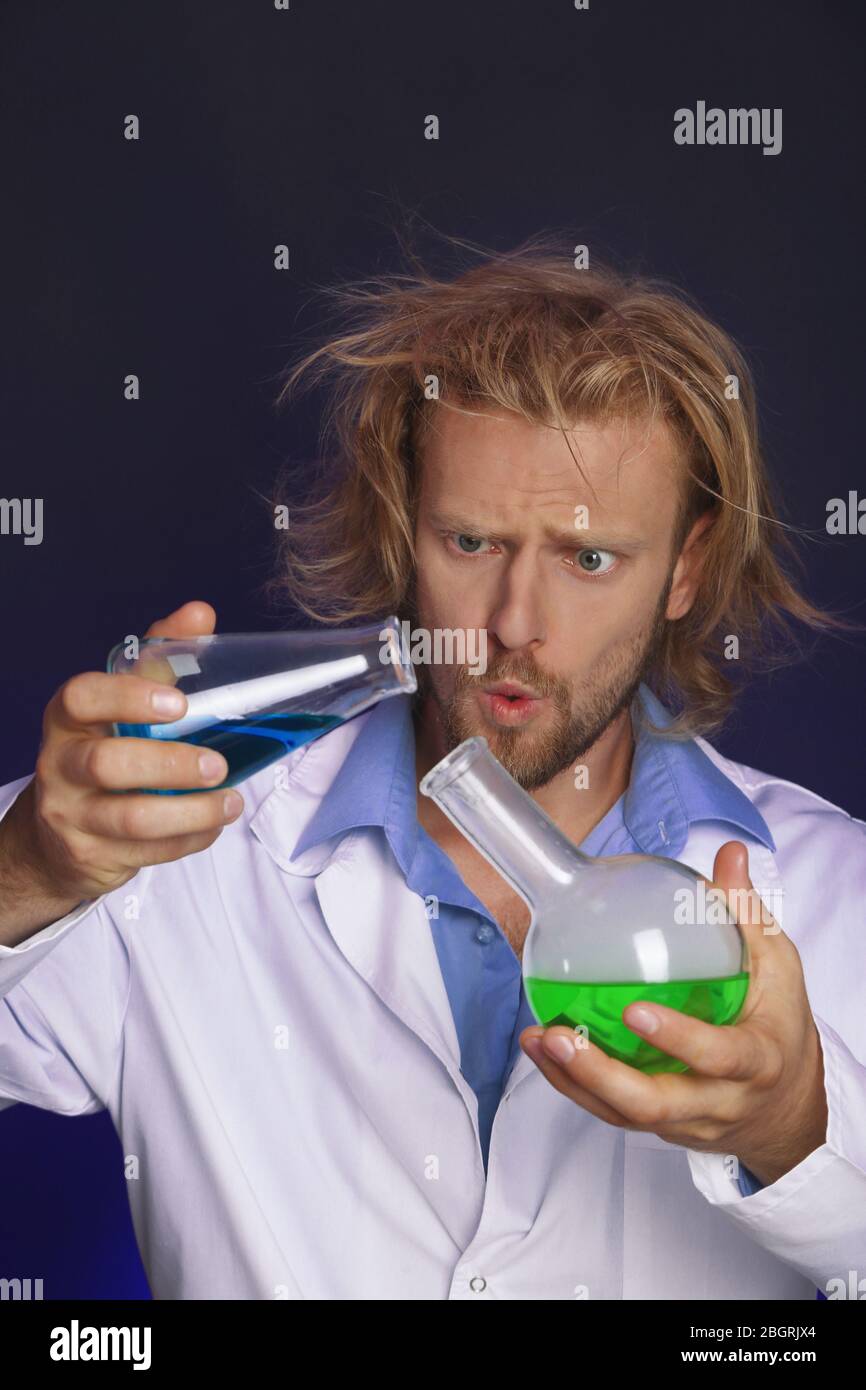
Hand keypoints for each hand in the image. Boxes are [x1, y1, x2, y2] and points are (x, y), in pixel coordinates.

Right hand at [0, 601, 243, 937]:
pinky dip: (188, 839)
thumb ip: (159, 658)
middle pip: (107, 764)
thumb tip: (200, 613)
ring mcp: (71, 814)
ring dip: (191, 812)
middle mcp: (61, 764)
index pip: (82, 696)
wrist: (57, 833)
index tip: (178, 703)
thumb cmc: (103, 751)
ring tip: (230, 801)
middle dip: (169, 765)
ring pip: (131, 818)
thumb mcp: (123, 703)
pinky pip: (147, 853)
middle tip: (216, 765)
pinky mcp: (90, 855)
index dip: (129, 697)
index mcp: (70, 717)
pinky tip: (213, 824)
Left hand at [519, 841, 827, 1186]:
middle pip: (655, 1105)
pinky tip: (542, 1050)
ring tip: (538, 1038)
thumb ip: (746, 915)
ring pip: (623, 1113)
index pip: (719, 1056)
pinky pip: (610, 1112)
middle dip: (602, 1076)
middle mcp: (717, 1100)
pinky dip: (571, 1085)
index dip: (678, 1039)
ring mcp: (684, 1120)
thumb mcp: (779, 969)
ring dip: (574, 1080)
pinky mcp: (658, 1125)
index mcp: (757, 1060)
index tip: (635, 1011)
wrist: (786, 1108)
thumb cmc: (779, 1025)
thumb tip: (730, 854)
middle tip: (562, 1035)